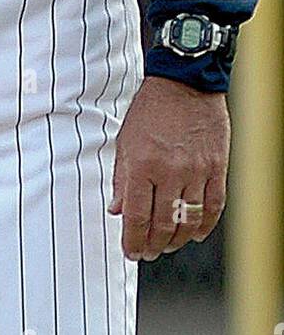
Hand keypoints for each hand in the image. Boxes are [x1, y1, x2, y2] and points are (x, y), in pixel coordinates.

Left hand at [108, 74, 229, 261]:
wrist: (184, 81)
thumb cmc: (151, 109)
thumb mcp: (126, 140)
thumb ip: (121, 178)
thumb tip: (116, 210)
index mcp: (142, 164)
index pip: (137, 217)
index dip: (133, 241)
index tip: (131, 251)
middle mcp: (170, 171)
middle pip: (163, 225)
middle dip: (153, 245)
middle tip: (148, 252)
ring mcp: (197, 171)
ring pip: (189, 221)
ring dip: (177, 240)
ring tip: (168, 244)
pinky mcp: (217, 168)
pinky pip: (213, 207)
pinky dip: (204, 226)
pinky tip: (195, 233)